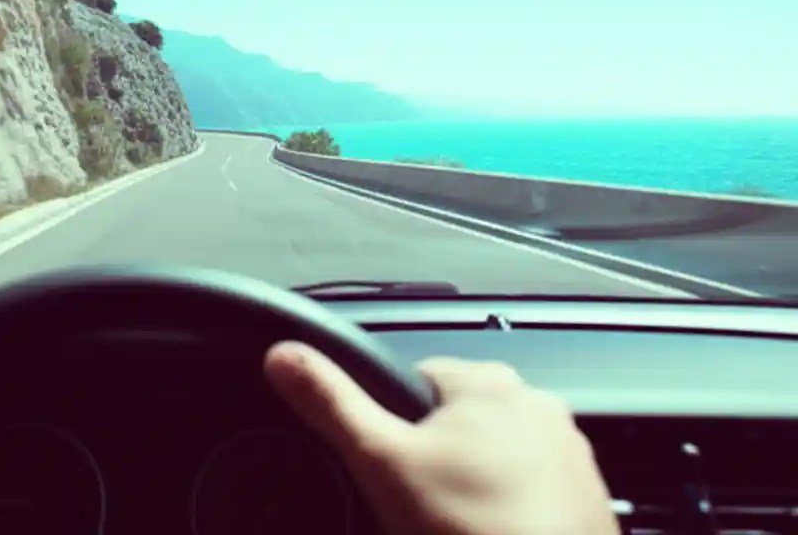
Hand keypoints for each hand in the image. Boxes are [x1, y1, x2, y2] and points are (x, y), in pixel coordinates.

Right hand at [264, 342, 618, 534]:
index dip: (392, 426)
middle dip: (436, 457)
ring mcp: (570, 453)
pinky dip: (511, 510)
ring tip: (458, 525)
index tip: (392, 467)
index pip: (416, 382)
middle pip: (457, 422)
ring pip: (496, 458)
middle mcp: (539, 404)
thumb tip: (283, 355)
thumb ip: (332, 404)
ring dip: (475, 484)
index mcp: (487, 382)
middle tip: (422, 506)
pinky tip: (492, 533)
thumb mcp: (381, 462)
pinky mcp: (588, 497)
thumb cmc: (472, 529)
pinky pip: (531, 492)